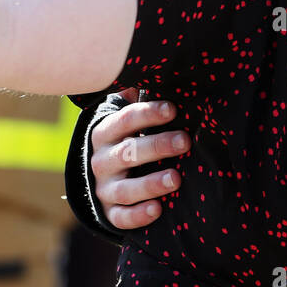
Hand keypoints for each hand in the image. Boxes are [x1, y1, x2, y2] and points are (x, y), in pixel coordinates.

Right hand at [90, 88, 189, 229]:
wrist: (104, 179)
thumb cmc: (129, 141)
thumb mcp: (129, 121)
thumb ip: (141, 99)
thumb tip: (161, 69)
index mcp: (106, 133)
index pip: (124, 120)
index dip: (148, 114)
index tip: (173, 109)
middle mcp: (102, 161)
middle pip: (128, 153)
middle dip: (158, 146)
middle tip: (185, 141)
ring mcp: (104, 189)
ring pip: (125, 188)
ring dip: (151, 183)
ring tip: (176, 179)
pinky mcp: (110, 213)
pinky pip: (121, 217)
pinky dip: (138, 216)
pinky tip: (158, 210)